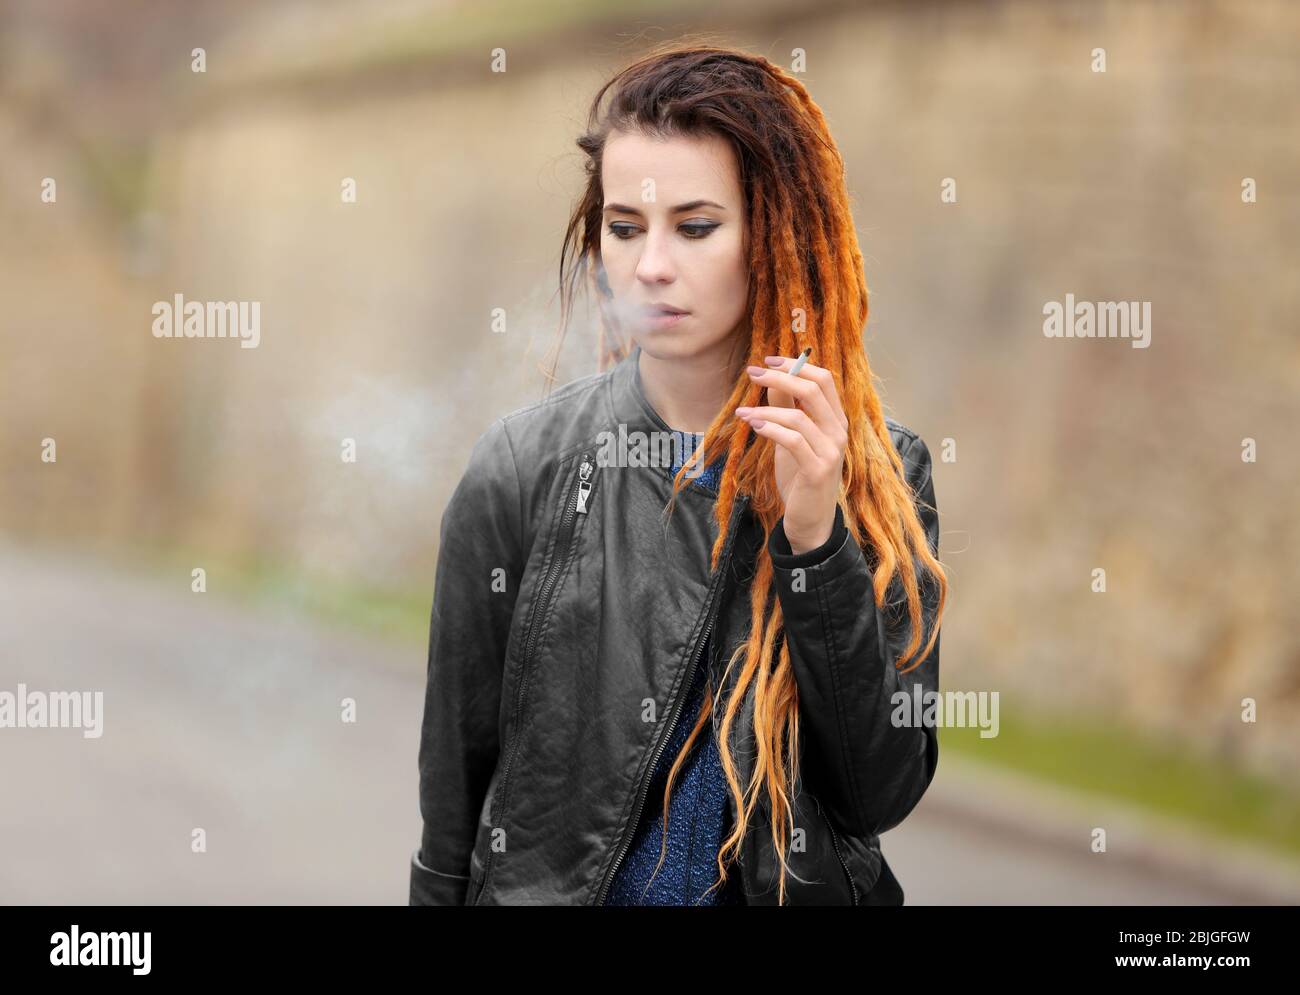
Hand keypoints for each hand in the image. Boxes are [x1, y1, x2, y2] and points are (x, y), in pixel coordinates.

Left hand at [735, 352, 848, 553]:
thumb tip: (770, 381)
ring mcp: (831, 450)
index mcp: (835, 420)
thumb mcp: (791, 439)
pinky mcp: (818, 469)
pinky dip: (769, 428)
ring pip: (799, 415)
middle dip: (781, 377)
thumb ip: (786, 411)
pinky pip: (792, 440)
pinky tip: (752, 425)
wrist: (810, 521)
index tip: (768, 361)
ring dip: (766, 408)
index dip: (796, 365)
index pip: (824, 380)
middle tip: (753, 373)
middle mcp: (839, 431)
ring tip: (742, 411)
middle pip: (814, 389)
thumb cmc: (800, 478)